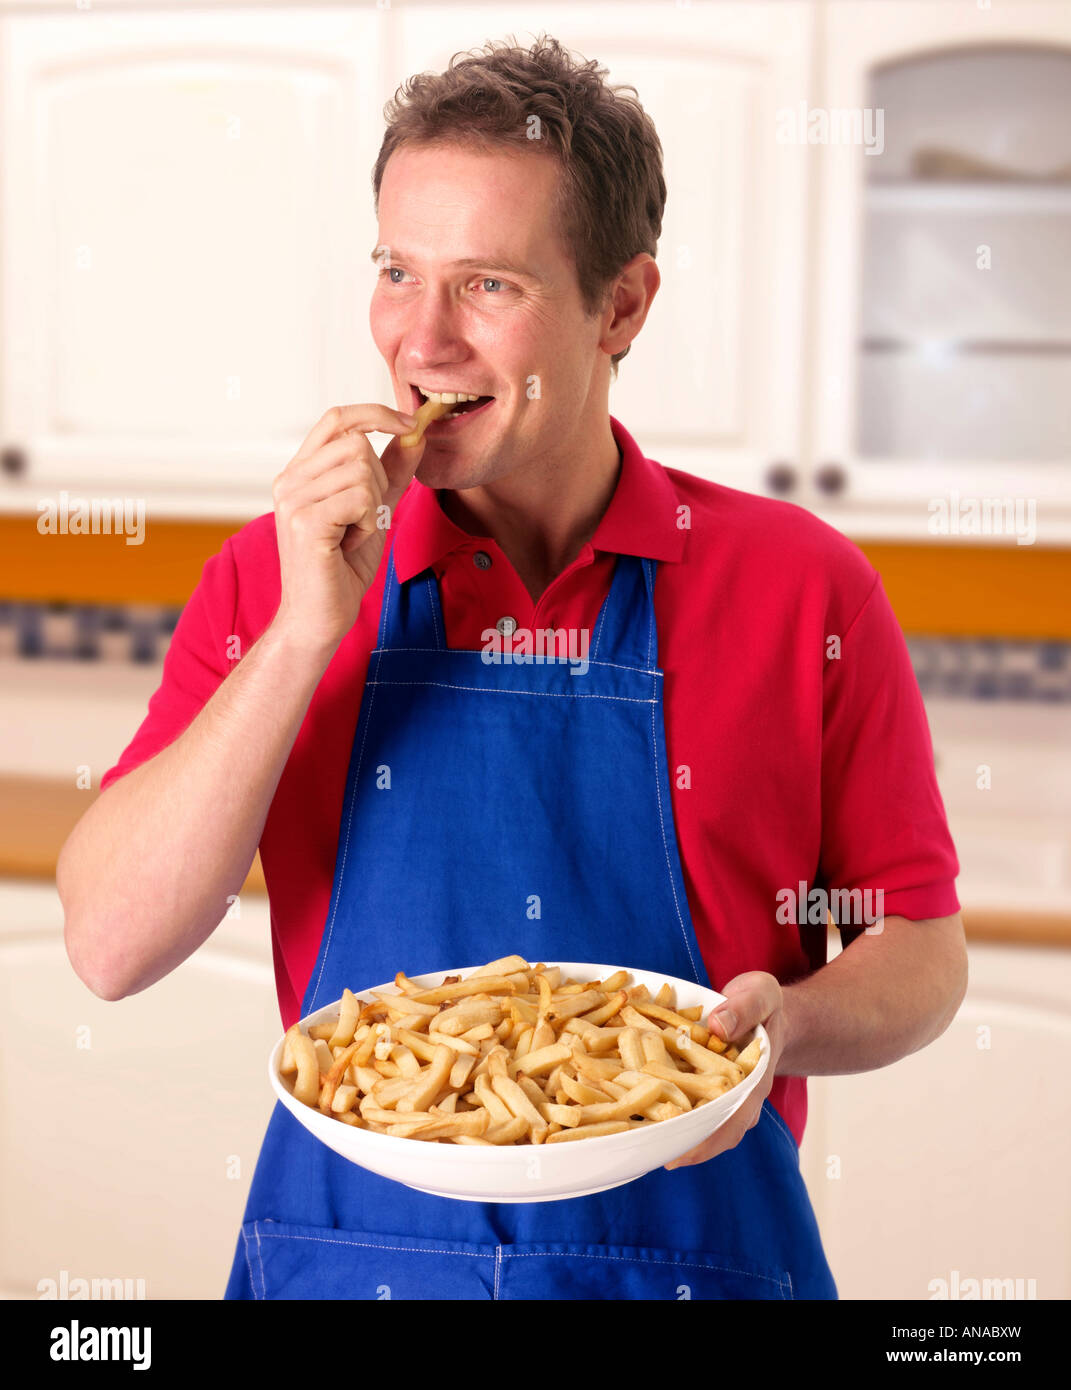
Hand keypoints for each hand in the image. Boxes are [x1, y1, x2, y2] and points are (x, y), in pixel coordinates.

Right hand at [271, 402, 429, 658]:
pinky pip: (362, 498)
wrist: (319, 616)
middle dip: (379, 480)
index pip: (337, 418)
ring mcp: (293, 498)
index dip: (376, 414)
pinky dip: (368, 523)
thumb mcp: (374, 510)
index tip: (409, 424)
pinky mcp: (305, 520)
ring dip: (372, 506)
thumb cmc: (341, 567)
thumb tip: (415, 434)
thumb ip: (392, 472)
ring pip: (362, 470)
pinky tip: (349, 544)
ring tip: (352, 534)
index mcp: (300, 472)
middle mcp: (289, 479)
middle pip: (357, 443)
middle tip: (364, 517)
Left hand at [663, 971, 784, 1168]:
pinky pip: (690, 1106)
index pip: (734, 1119)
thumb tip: (718, 1028)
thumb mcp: (760, 994)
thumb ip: (744, 1008)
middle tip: (651, 1154)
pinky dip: (669, 1111)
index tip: (681, 1152)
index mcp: (755, 1080)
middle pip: (714, 1133)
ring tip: (642, 1142)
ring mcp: (724, 1096)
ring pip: (701, 1125)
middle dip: (685, 1145)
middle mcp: (740, 1096)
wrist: (763, 1007)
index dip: (708, 1138)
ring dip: (675, 1133)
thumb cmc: (762, 1001)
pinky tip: (644, 1116)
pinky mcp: (707, 1088)